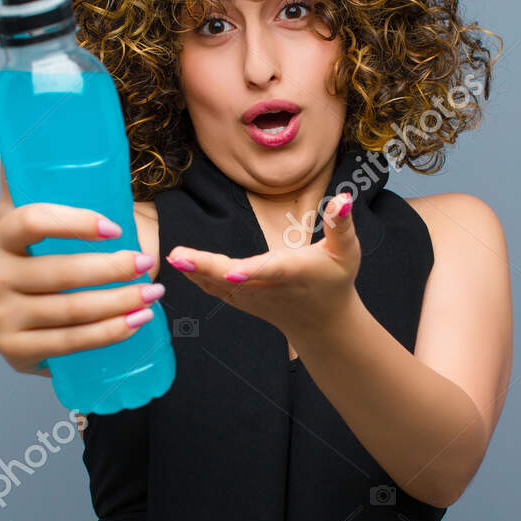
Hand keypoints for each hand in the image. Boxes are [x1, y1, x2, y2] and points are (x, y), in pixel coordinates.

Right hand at [0, 174, 162, 374]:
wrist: (25, 317)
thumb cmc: (44, 258)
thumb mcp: (36, 217)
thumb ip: (37, 175)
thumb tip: (42, 118)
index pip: (33, 220)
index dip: (75, 222)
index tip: (116, 227)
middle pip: (60, 272)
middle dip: (114, 269)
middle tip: (150, 264)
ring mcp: (0, 316)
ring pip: (71, 310)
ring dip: (120, 303)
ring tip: (154, 294)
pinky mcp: (14, 350)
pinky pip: (70, 343)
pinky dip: (109, 334)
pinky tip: (136, 323)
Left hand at [164, 191, 359, 336]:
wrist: (323, 322)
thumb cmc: (335, 279)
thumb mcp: (347, 250)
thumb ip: (341, 224)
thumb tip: (342, 198)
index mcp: (293, 272)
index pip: (270, 270)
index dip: (250, 271)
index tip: (231, 272)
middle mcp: (268, 287)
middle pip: (233, 279)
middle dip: (205, 267)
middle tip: (179, 255)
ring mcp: (253, 297)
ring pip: (220, 286)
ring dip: (195, 271)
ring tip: (173, 257)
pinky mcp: (243, 300)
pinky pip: (216, 290)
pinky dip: (198, 278)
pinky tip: (181, 265)